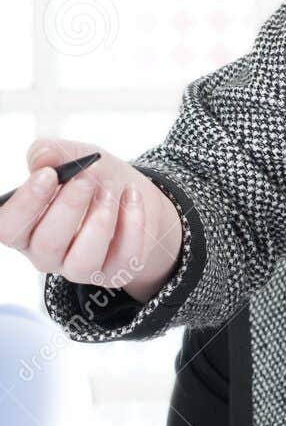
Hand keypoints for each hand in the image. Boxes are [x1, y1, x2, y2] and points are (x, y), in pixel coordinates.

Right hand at [0, 138, 183, 303]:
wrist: (127, 193)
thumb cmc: (91, 177)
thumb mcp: (72, 155)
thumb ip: (51, 152)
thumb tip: (41, 157)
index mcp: (25, 226)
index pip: (10, 227)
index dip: (26, 203)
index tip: (48, 174)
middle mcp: (46, 253)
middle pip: (47, 245)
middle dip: (69, 208)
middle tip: (86, 179)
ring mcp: (79, 268)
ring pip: (82, 262)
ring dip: (100, 221)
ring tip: (110, 191)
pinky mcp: (113, 273)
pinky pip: (122, 260)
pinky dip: (132, 225)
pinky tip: (131, 197)